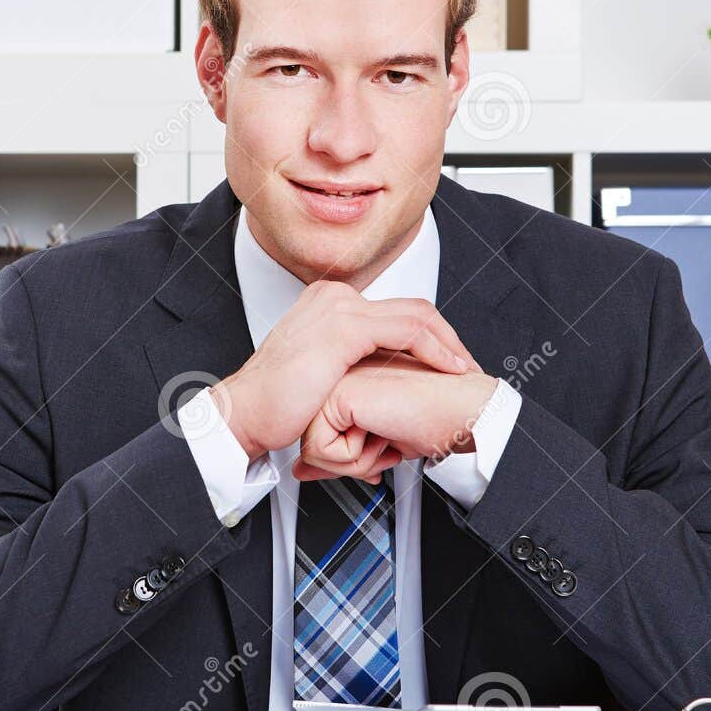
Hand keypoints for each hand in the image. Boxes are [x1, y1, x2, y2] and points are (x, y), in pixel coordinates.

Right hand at [210, 282, 477, 460]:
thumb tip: (381, 376)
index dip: (431, 335)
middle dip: (447, 337)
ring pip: (416, 315)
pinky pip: (408, 331)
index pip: (396, 309)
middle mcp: (336, 297)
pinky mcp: (345, 327)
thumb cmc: (276, 404)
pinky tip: (448, 369)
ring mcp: (340, 308)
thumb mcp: (323, 373)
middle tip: (464, 365)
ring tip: (463, 369)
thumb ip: (353, 363)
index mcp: (330, 303)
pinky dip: (436, 350)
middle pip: (412, 306)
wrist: (245, 414)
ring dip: (448, 344)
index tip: (448, 362)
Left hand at [294, 354, 497, 482]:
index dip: (352, 457)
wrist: (465, 411)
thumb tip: (300, 471)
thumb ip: (336, 456)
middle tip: (386, 443)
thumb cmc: (435, 421)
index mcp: (346, 378)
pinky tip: (382, 434)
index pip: (319, 436)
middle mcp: (337, 375)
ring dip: (356, 462)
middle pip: (312, 445)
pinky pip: (320, 451)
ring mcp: (335, 380)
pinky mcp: (339, 393)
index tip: (383, 443)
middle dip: (352, 462)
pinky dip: (354, 459)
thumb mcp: (375, 445)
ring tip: (386, 438)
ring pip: (312, 451)